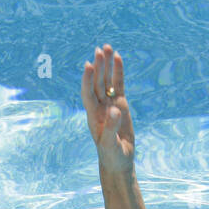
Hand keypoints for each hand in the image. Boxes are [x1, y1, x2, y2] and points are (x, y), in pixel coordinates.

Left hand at [81, 44, 134, 171]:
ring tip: (107, 47)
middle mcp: (99, 106)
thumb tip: (115, 109)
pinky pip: (118, 85)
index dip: (87, 80)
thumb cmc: (112, 155)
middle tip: (99, 50)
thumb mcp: (110, 144)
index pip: (88, 93)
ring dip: (106, 65)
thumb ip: (111, 127)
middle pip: (97, 82)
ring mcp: (110, 104)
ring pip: (106, 80)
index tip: (89, 66)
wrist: (119, 161)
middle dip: (98, 67)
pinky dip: (118, 72)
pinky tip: (118, 58)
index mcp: (93, 115)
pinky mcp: (120, 104)